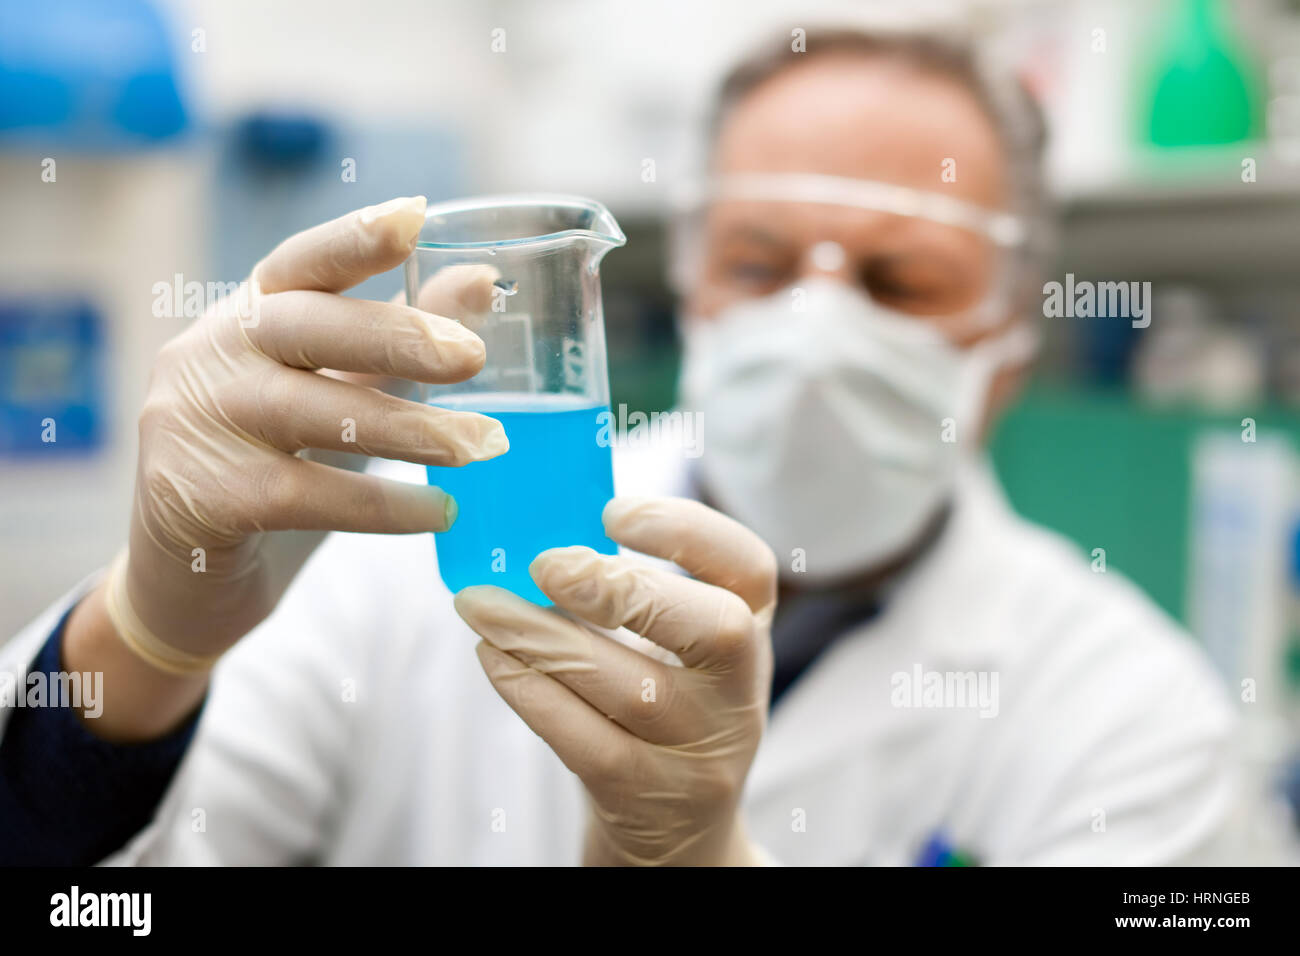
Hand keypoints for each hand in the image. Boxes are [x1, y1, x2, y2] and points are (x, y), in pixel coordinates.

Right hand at [66, 197, 509, 738]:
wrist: (181, 581)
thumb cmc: (273, 470)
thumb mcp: (337, 396)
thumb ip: (400, 341)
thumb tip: (483, 282)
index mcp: (246, 319)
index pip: (299, 263)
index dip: (353, 238)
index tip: (416, 217)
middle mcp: (210, 357)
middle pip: (304, 326)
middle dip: (396, 336)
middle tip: (473, 357)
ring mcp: (195, 425)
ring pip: (310, 413)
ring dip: (408, 430)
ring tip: (484, 446)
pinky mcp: (198, 497)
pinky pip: (304, 494)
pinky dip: (384, 506)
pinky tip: (441, 511)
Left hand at [455, 496, 776, 865]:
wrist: (677, 835)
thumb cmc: (665, 712)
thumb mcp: (681, 648)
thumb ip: (639, 592)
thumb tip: (544, 531)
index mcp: (753, 630)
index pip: (750, 568)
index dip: (688, 529)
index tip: (614, 511)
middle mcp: (741, 692)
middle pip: (715, 631)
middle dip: (625, 589)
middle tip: (545, 563)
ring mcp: (700, 751)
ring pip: (630, 689)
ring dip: (542, 636)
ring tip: (479, 602)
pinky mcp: (646, 796)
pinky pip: (583, 739)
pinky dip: (529, 690)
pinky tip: (492, 654)